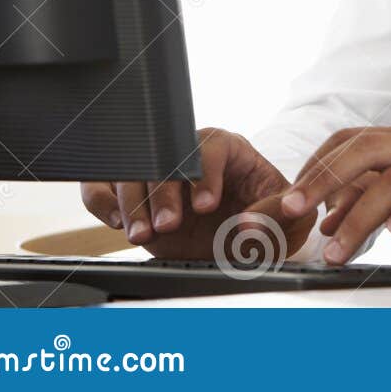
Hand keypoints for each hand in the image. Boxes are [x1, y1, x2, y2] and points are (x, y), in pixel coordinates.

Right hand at [79, 126, 316, 262]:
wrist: (243, 243)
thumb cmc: (269, 221)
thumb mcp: (289, 219)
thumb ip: (275, 218)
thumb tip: (248, 225)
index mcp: (229, 149)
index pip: (212, 148)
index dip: (205, 175)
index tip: (206, 206)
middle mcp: (189, 155)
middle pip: (165, 157)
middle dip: (165, 192)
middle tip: (169, 225)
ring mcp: (158, 175)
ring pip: (131, 171)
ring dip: (132, 202)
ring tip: (142, 233)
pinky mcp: (133, 197)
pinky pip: (101, 187)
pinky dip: (102, 202)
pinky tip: (119, 225)